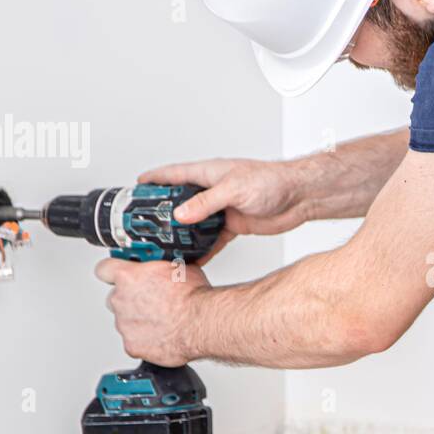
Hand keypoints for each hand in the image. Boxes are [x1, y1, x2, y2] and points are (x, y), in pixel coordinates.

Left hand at [95, 258, 209, 365]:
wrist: (202, 323)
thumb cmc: (193, 297)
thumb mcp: (179, 267)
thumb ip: (161, 268)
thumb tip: (166, 267)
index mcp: (128, 276)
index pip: (104, 269)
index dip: (113, 272)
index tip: (120, 275)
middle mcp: (120, 299)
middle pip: (114, 297)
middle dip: (129, 299)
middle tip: (150, 301)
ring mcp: (124, 324)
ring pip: (125, 321)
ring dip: (139, 320)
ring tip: (162, 320)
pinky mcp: (132, 346)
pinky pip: (134, 342)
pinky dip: (146, 341)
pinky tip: (163, 336)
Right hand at [138, 159, 304, 262]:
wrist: (299, 196)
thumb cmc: (272, 182)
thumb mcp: (234, 189)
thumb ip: (206, 203)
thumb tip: (180, 214)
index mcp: (208, 173)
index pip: (172, 174)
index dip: (153, 180)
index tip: (134, 187)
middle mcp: (212, 190)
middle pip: (180, 201)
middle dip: (162, 212)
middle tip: (144, 226)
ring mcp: (222, 208)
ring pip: (195, 223)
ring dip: (182, 234)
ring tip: (164, 247)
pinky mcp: (234, 224)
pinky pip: (212, 239)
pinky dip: (203, 249)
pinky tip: (193, 259)